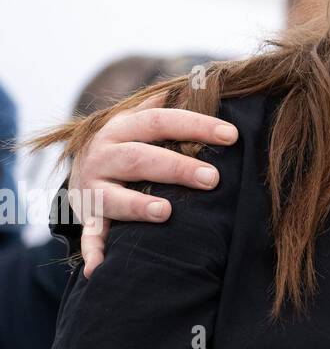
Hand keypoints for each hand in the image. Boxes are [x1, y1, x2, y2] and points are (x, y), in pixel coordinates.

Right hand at [70, 91, 237, 276]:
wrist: (79, 168)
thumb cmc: (129, 144)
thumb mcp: (141, 120)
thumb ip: (169, 103)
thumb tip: (205, 78)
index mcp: (122, 128)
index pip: (161, 120)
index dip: (196, 125)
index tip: (232, 135)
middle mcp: (104, 155)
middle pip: (141, 158)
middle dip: (177, 168)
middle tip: (213, 179)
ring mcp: (93, 188)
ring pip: (114, 197)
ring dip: (138, 206)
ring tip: (167, 212)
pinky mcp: (88, 215)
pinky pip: (90, 235)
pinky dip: (95, 252)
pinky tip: (102, 270)